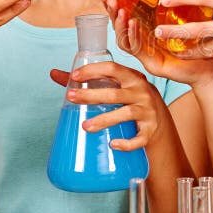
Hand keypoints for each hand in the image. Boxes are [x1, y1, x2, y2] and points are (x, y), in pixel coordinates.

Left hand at [50, 61, 167, 151]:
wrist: (158, 119)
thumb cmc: (130, 98)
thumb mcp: (115, 86)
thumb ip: (87, 80)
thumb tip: (54, 74)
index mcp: (132, 78)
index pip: (113, 69)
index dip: (94, 70)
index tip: (75, 76)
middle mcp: (141, 92)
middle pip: (115, 93)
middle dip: (91, 96)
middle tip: (71, 98)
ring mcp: (147, 111)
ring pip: (126, 114)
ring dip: (105, 120)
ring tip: (85, 126)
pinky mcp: (150, 130)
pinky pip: (139, 138)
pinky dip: (127, 143)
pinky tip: (113, 144)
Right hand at [101, 0, 212, 88]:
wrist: (209, 69)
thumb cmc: (197, 44)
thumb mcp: (181, 20)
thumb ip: (171, 6)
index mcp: (147, 32)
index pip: (125, 17)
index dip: (115, 6)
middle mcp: (143, 44)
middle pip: (120, 28)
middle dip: (112, 12)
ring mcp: (146, 56)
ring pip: (125, 40)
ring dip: (120, 24)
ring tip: (120, 10)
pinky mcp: (152, 65)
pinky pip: (138, 49)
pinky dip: (134, 35)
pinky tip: (133, 22)